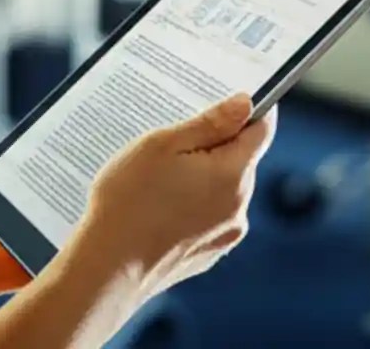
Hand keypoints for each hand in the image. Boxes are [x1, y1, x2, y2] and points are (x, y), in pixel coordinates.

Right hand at [69, 95, 275, 297]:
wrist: (107, 270)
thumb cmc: (129, 202)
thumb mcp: (163, 146)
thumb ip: (211, 122)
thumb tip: (246, 103)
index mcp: (233, 174)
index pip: (261, 129)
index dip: (249, 110)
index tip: (230, 100)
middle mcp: (239, 206)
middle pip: (240, 160)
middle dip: (215, 146)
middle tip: (174, 143)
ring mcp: (225, 234)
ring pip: (224, 189)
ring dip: (203, 177)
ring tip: (159, 180)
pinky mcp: (209, 253)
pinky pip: (210, 216)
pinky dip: (193, 205)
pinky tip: (161, 206)